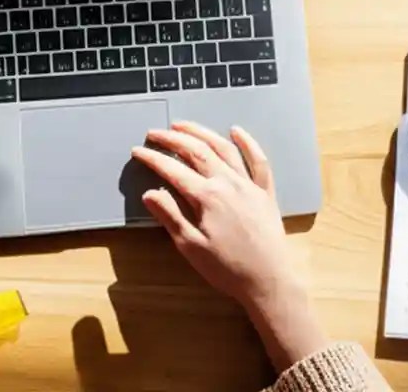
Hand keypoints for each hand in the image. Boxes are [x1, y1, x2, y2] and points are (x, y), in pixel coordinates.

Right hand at [133, 122, 327, 370]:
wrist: (269, 281)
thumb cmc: (227, 268)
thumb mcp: (191, 247)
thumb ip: (170, 216)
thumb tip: (150, 193)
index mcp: (207, 197)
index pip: (173, 170)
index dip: (153, 158)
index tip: (138, 151)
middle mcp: (228, 183)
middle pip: (197, 151)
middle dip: (173, 139)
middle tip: (155, 133)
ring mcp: (249, 185)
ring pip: (224, 149)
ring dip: (202, 133)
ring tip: (183, 125)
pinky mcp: (265, 192)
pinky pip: (258, 161)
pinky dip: (247, 143)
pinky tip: (236, 131)